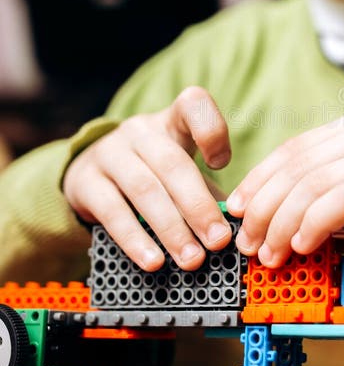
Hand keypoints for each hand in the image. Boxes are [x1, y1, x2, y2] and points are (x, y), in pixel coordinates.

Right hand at [63, 87, 232, 270]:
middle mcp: (139, 131)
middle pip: (172, 163)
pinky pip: (112, 211)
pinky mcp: (84, 181)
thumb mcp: (179, 172)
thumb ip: (206, 193)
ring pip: (144, 189)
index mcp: (170, 121)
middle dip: (198, 206)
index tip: (223, 164)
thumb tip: (236, 229)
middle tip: (218, 240)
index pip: (192, 104)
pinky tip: (153, 261)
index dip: (211, 130)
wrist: (89, 175)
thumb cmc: (152, 175)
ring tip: (191, 259)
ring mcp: (109, 153)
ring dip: (171, 228)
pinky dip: (135, 239)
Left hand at [227, 105, 343, 267]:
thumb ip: (339, 187)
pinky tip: (303, 244)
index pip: (297, 147)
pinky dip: (316, 223)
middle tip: (248, 241)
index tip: (238, 207)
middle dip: (265, 206)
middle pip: (300, 164)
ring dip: (284, 222)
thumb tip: (282, 217)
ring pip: (317, 182)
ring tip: (270, 253)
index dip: (260, 178)